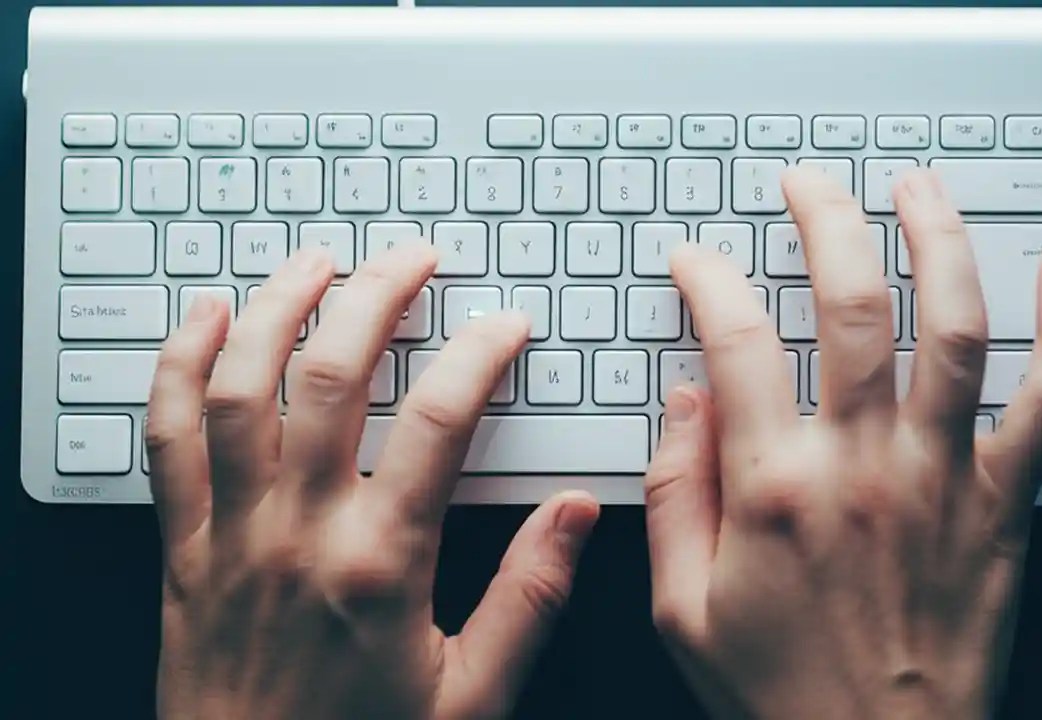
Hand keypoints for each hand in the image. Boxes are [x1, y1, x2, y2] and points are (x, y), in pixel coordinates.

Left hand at [146, 244, 598, 719]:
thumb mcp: (473, 698)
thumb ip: (528, 599)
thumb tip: (575, 515)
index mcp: (380, 564)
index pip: (442, 422)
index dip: (481, 354)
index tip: (505, 326)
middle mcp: (298, 532)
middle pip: (332, 377)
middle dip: (377, 296)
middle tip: (412, 258)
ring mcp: (230, 532)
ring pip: (241, 388)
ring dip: (277, 309)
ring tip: (315, 263)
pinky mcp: (181, 546)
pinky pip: (166, 437)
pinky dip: (177, 367)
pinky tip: (203, 322)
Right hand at [645, 167, 1041, 719]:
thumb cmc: (781, 693)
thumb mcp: (682, 607)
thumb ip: (676, 496)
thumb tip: (685, 405)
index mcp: (776, 490)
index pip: (735, 342)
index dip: (709, 280)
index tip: (699, 260)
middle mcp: (864, 467)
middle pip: (849, 306)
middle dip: (825, 222)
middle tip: (808, 186)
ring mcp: (943, 478)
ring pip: (952, 328)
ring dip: (937, 241)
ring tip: (916, 188)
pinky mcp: (1003, 503)